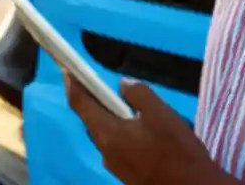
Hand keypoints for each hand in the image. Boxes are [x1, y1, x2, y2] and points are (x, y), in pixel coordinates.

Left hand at [65, 75, 233, 184]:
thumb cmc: (177, 151)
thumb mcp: (160, 113)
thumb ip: (139, 93)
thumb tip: (123, 85)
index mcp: (108, 134)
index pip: (80, 104)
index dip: (73, 84)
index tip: (67, 70)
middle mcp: (106, 151)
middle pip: (92, 120)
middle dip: (94, 102)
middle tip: (99, 84)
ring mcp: (116, 166)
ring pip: (107, 135)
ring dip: (112, 118)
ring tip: (127, 106)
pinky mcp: (128, 174)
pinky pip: (119, 147)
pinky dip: (122, 133)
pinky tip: (141, 130)